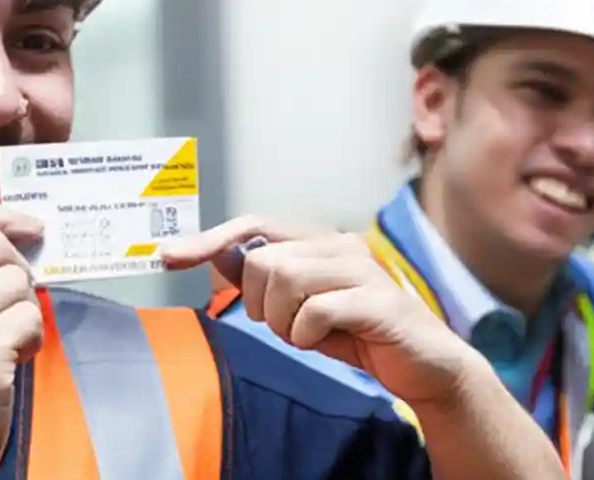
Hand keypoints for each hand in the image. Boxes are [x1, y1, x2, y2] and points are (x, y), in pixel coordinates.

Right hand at [0, 202, 44, 479]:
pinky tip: (14, 361)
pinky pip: (31, 318)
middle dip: (21, 271)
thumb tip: (14, 237)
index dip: (0, 213)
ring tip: (9, 342)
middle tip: (15, 306)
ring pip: (19, 282)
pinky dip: (33, 339)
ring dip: (28, 311)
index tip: (29, 227)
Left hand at [163, 215, 481, 406]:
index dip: (210, 239)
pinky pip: (315, 311)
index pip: (255, 225)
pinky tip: (328, 340)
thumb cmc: (358, 335)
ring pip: (284, 280)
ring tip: (309, 335)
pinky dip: (308, 334)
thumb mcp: (300, 309)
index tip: (169, 256)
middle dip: (261, 304)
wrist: (424, 367)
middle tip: (288, 326)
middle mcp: (341, 244)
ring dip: (285, 321)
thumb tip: (219, 255)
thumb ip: (265, 280)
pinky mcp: (377, 300)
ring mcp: (362, 269)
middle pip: (262, 260)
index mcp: (320, 241)